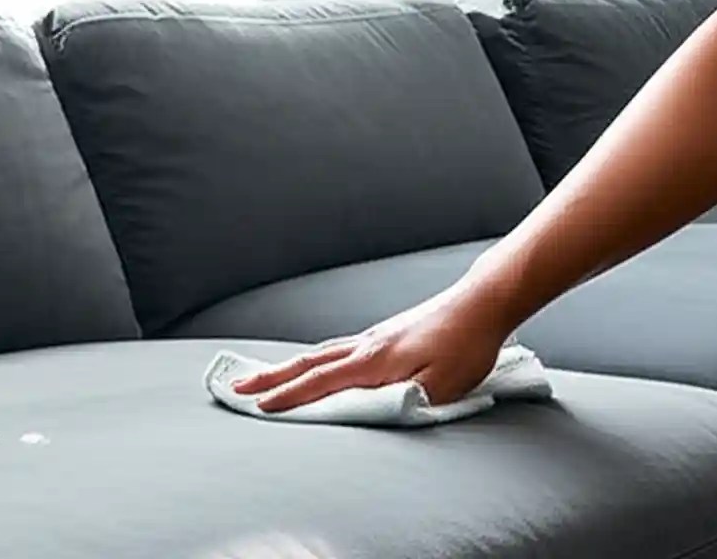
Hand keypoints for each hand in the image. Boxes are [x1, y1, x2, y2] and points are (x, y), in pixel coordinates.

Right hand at [231, 289, 511, 411]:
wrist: (480, 303)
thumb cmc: (465, 347)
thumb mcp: (441, 386)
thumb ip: (404, 401)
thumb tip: (370, 413)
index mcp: (374, 362)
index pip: (321, 382)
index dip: (289, 397)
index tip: (258, 407)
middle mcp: (364, 346)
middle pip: (307, 363)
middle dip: (269, 377)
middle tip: (236, 387)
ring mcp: (371, 337)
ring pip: (318, 354)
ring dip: (286, 367)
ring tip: (262, 376)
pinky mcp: (382, 334)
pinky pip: (335, 349)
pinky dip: (312, 359)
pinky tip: (312, 364)